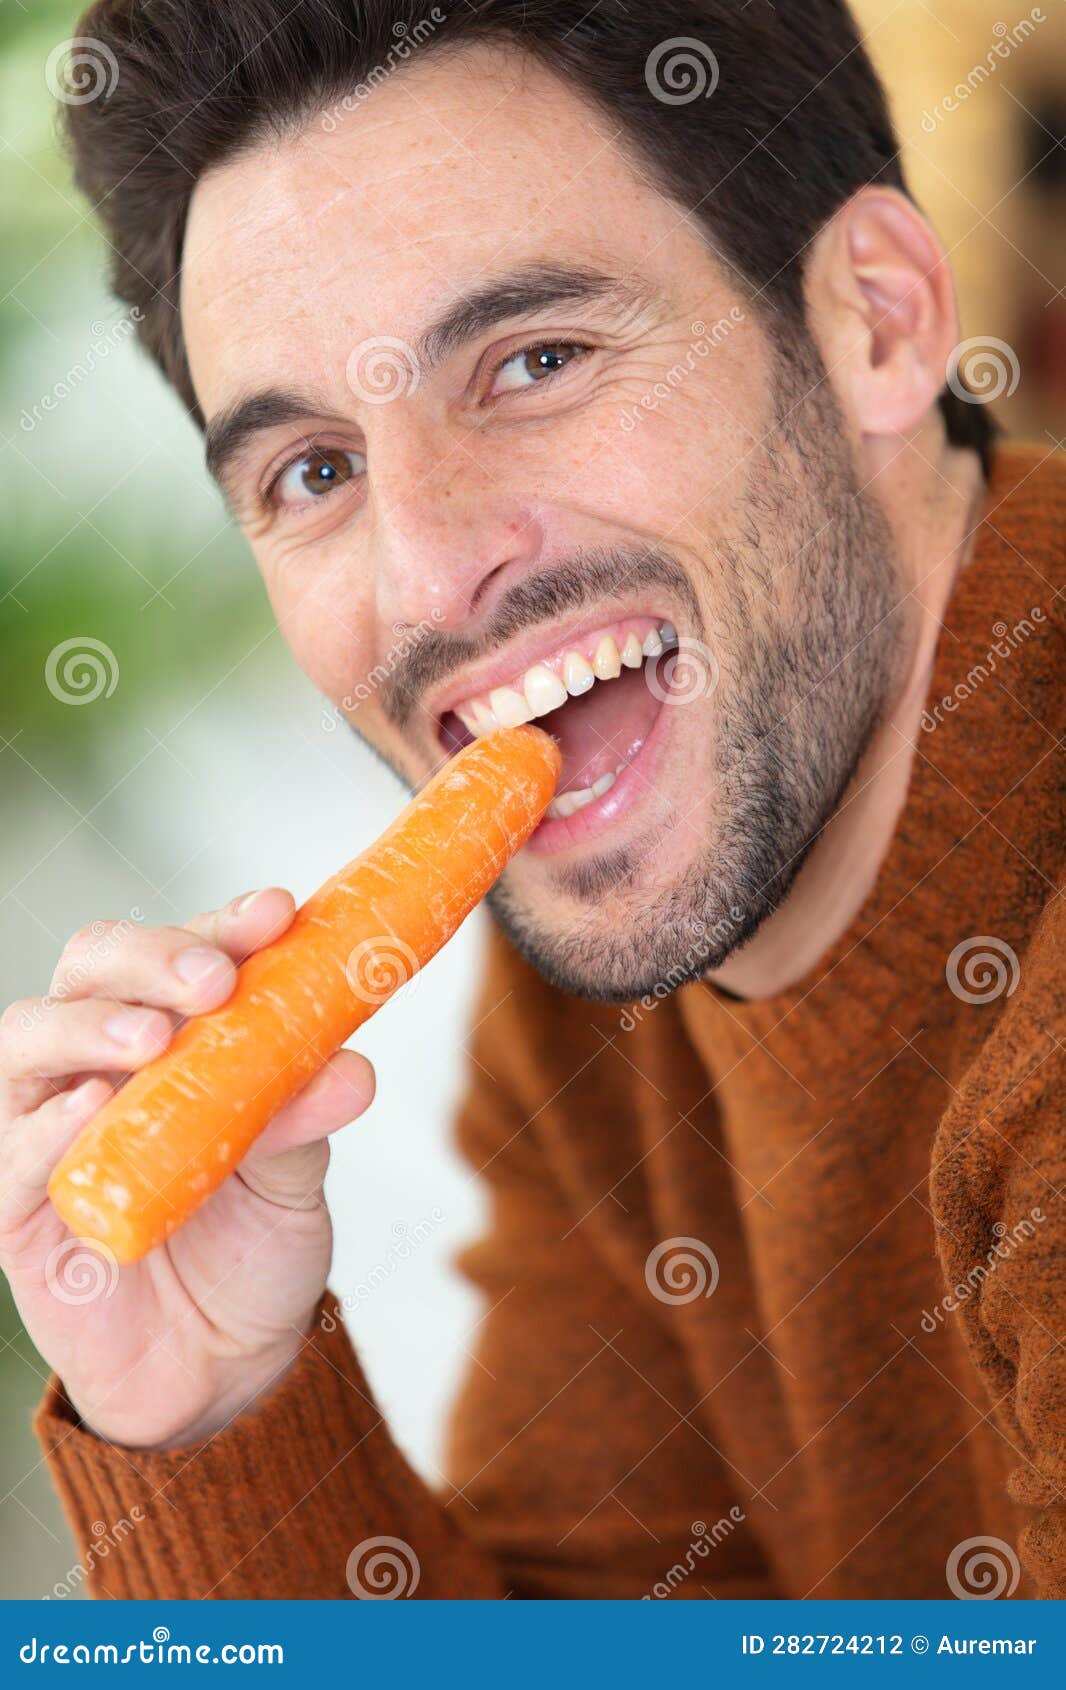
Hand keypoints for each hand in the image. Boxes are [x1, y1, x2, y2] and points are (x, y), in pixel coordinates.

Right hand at [0, 890, 374, 1448]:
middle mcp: (98, 1062)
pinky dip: (52, 1124)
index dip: (221, 924)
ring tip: (154, 1038)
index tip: (279, 913)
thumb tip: (352, 1066)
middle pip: (92, 969)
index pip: (177, 951)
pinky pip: (16, 1151)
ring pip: (29, 1038)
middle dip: (152, 956)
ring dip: (93, 1025)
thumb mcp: (295, 1176)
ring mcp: (47, 1129)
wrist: (225, 1371)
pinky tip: (95, 1106)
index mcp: (170, 1034)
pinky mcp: (16, 1207)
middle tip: (215, 979)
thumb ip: (304, 1116)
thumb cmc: (252, 1248)